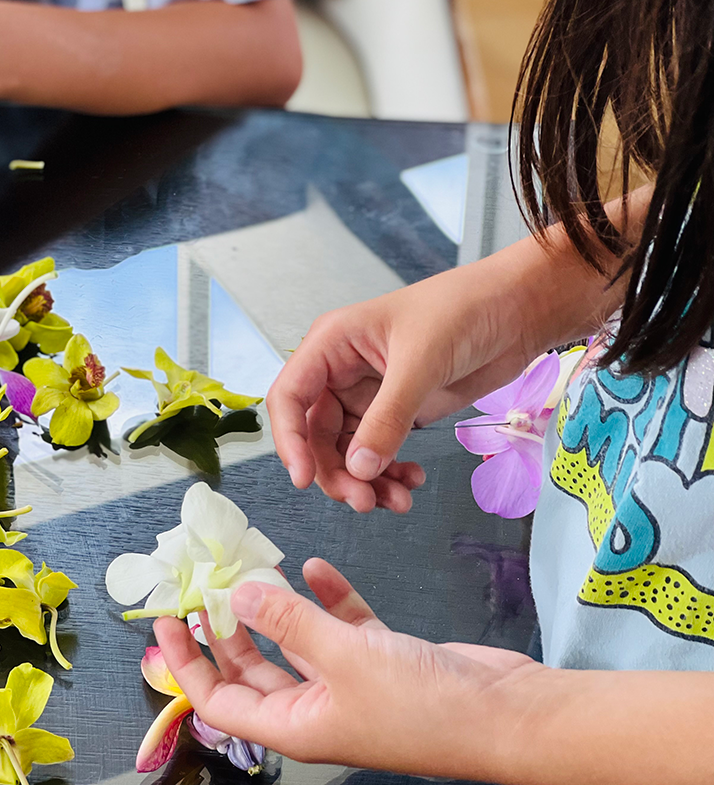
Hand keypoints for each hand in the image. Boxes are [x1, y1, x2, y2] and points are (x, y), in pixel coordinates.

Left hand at [155, 559, 543, 778]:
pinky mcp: (384, 660)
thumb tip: (235, 594)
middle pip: (252, 669)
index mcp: (296, 725)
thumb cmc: (424, 704)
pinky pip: (342, 627)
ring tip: (253, 567)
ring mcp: (351, 683)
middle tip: (205, 586)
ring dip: (276, 607)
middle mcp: (317, 707)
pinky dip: (327, 599)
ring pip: (297, 643)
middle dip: (226, 629)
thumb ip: (287, 621)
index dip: (187, 664)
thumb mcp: (343, 657)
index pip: (219, 701)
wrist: (507, 714)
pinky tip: (316, 567)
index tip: (166, 622)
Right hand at [267, 258, 546, 512]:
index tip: (304, 479)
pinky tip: (412, 481)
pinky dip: (390, 474)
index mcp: (331, 344)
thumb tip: (359, 469)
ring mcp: (370, 394)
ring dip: (366, 481)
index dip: (290, 440)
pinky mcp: (398, 412)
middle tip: (364, 501)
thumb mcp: (421, 362)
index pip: (290, 397)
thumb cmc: (465, 309)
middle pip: (316, 435)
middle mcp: (342, 371)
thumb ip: (388, 418)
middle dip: (337, 472)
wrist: (519, 310)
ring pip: (347, 451)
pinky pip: (379, 453)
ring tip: (397, 500)